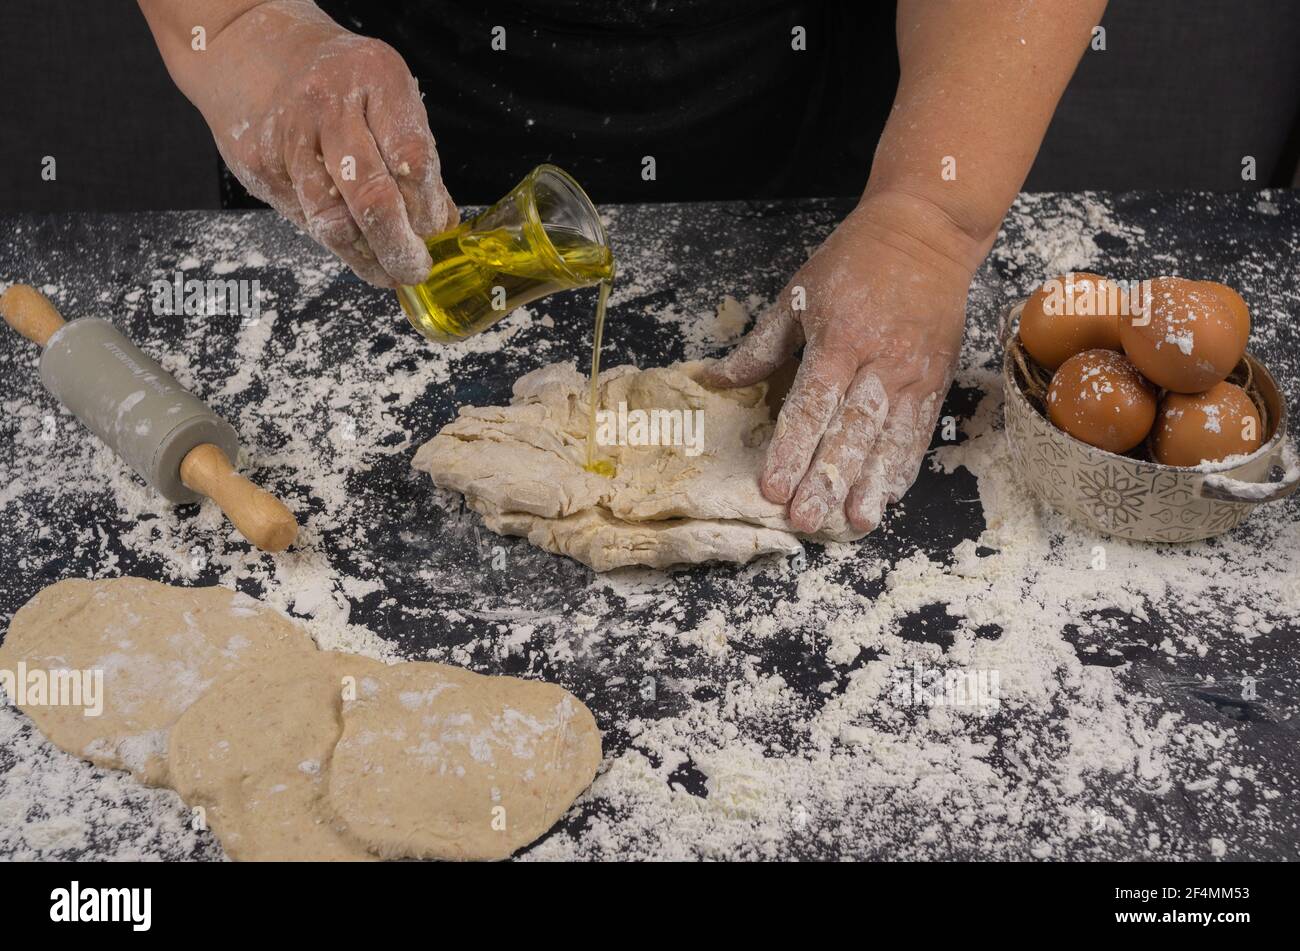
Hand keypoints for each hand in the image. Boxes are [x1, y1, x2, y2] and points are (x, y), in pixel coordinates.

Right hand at [195, 3, 454, 285]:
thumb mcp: (388, 97)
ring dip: (367, 257)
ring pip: (332, 220)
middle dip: (399, 248)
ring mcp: (290, 136)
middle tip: (415, 270)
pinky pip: (306, 220)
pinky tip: (354, 246)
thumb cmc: (338, 82)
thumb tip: (442, 225)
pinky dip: (337, 243)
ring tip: (388, 271)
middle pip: (372, 197)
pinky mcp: (262, 166)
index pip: (412, 160)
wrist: (253, 49)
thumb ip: (415, 156)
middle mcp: (330, 104)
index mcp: (376, 79)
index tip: (436, 233)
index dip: (427, 210)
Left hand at [701, 191, 985, 532]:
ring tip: (855, 522)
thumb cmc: (853, 262)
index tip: (773, 488)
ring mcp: (913, 374)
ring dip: (870, 484)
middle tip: (807, 520)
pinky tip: (889, 495)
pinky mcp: (937, 379)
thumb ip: (761, 347)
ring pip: (890, 439)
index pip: (811, 407)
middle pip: (850, 432)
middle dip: (827, 480)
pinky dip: (905, 465)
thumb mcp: (799, 295)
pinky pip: (920, 431)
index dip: (791, 450)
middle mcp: (878, 363)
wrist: (925, 233)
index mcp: (838, 340)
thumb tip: (715, 379)